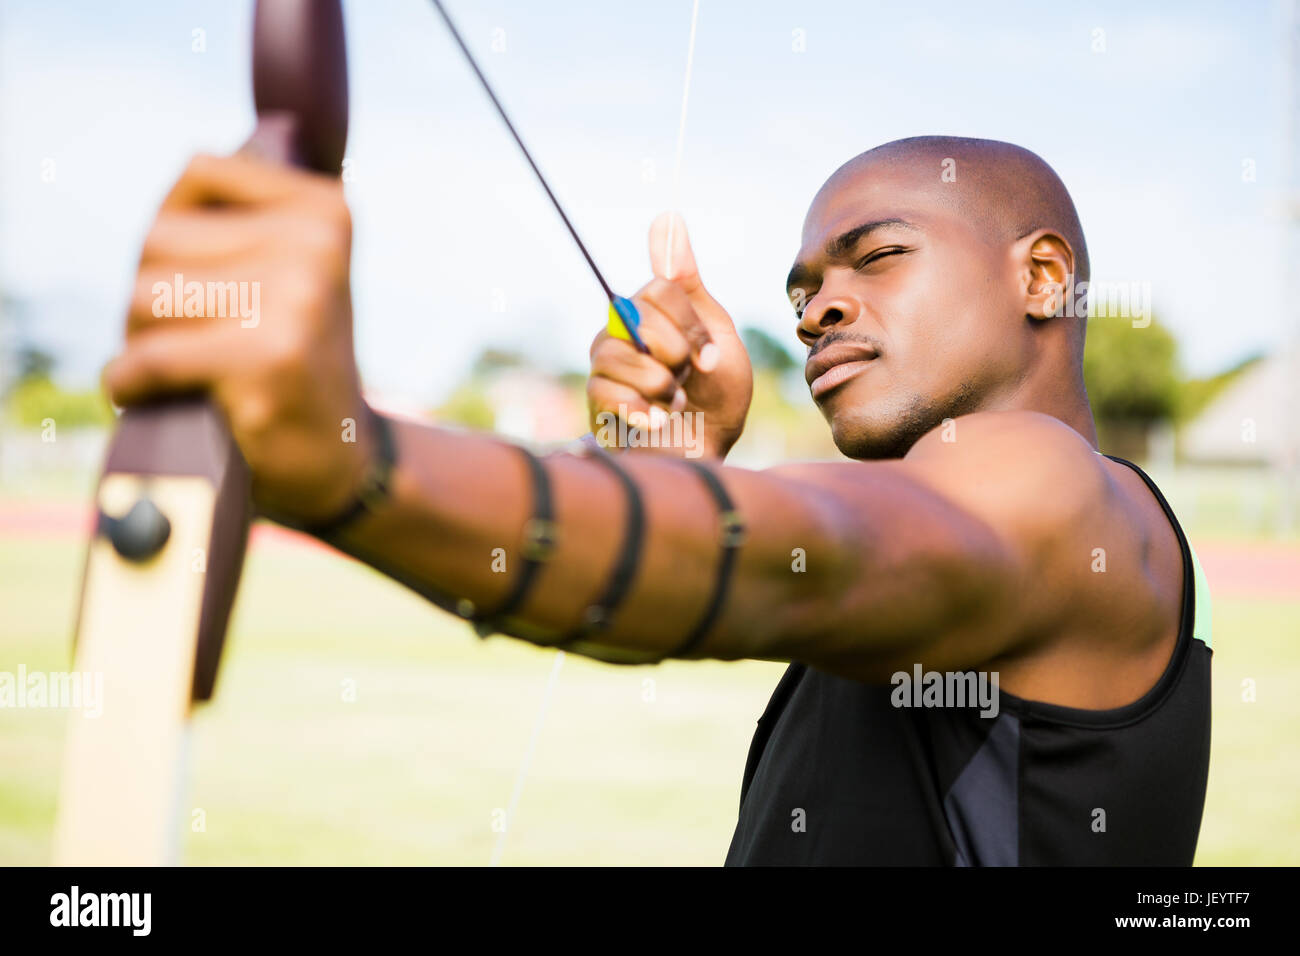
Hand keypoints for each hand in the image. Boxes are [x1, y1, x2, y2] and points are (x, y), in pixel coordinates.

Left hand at [103, 152, 370, 522]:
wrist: (339, 458)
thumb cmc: (292, 358)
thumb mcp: (290, 270)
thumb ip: (251, 213)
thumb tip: (210, 156)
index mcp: (326, 211)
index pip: (199, 171)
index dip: (178, 233)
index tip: (208, 280)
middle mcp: (318, 246)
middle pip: (158, 239)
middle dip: (153, 294)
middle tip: (190, 337)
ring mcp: (296, 301)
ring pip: (146, 295)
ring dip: (141, 340)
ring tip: (183, 368)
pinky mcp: (267, 359)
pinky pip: (150, 355)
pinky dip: (132, 383)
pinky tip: (150, 395)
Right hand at [587, 212, 752, 459]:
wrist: (706, 456)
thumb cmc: (717, 399)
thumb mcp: (719, 336)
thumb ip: (690, 285)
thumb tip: (667, 214)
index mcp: (656, 309)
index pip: (661, 289)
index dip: (689, 325)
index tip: (708, 357)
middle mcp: (624, 328)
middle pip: (639, 317)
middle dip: (676, 356)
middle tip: (688, 381)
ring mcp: (605, 363)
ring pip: (618, 352)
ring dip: (659, 385)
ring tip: (674, 404)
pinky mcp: (595, 398)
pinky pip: (603, 389)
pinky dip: (639, 408)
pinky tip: (657, 420)